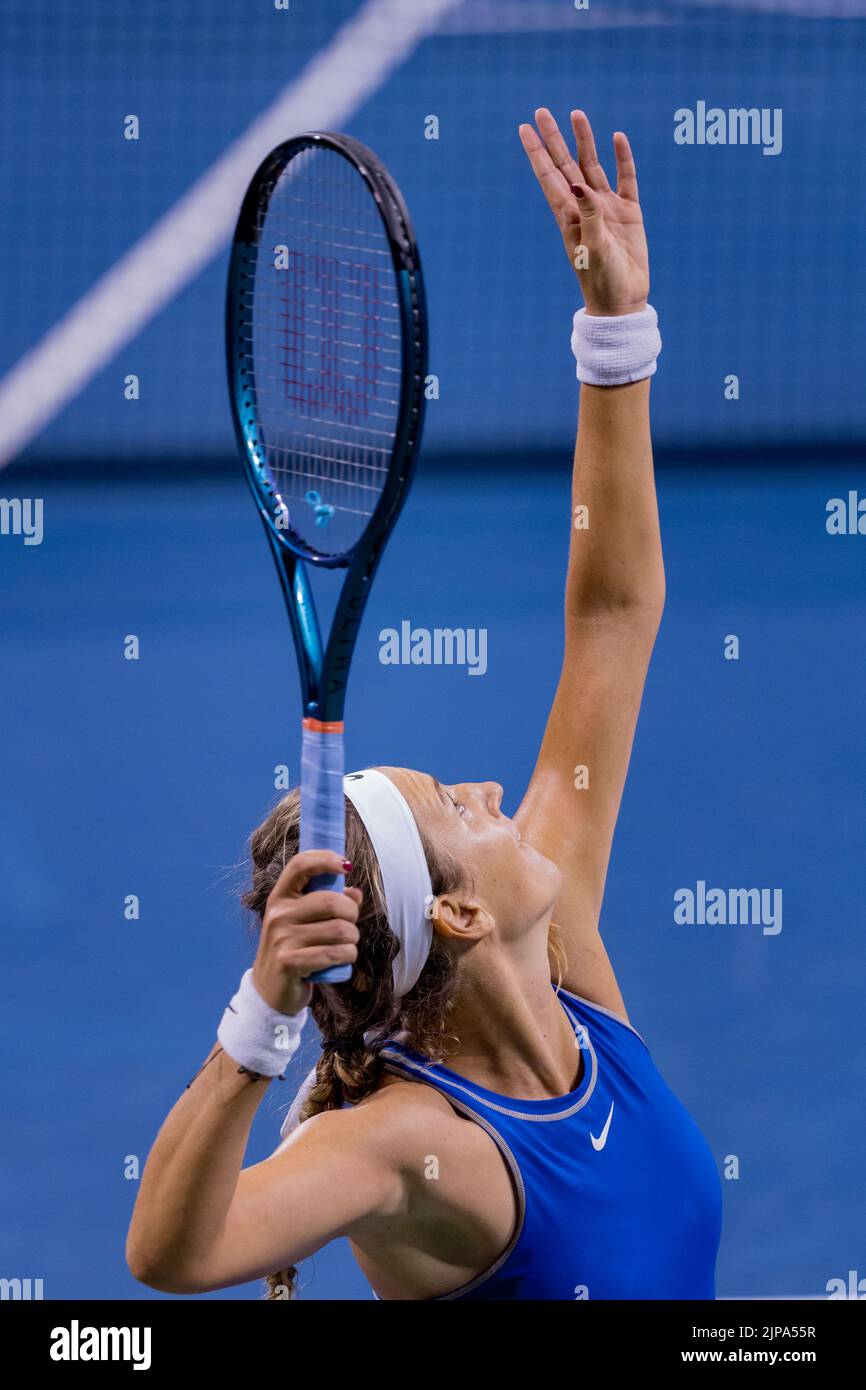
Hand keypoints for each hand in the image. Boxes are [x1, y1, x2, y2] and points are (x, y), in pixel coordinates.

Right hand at [252, 850, 361, 1014]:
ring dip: (352, 940)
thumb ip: (330, 902)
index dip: (325, 859)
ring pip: (340, 930)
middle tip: (350, 925)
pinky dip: (347, 956)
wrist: (269, 991)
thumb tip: (355, 892)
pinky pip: (334, 953)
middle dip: (352, 914)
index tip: (346, 865)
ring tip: (345, 946)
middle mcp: (278, 914)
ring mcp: (282, 938)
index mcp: (280, 897)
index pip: (300, 865)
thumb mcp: (305, 922)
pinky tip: (343, 959)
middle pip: (332, 901)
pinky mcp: (289, 962)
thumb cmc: (294, 949)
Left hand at [519, 108, 648, 316]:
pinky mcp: (628, 213)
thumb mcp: (593, 249)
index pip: (548, 177)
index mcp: (569, 216)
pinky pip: (625, 178)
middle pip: (566, 164)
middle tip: (541, 111)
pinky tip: (617, 138)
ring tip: (577, 114)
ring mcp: (606, 208)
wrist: (622, 302)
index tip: (524, 129)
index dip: (537, 153)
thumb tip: (579, 183)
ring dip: (585, 141)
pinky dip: (622, 158)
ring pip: (593, 166)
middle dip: (554, 138)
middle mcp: (585, 207)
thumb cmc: (602, 281)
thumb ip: (588, 216)